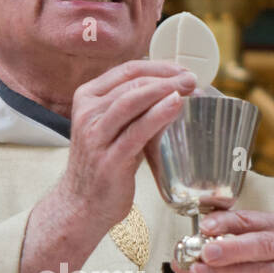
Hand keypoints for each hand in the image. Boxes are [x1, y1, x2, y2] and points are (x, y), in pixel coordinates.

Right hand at [53, 59, 196, 245]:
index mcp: (87, 98)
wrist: (82, 205)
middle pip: (132, 82)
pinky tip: (176, 106)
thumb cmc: (102, 166)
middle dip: (166, 76)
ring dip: (165, 90)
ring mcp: (96, 136)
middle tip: (192, 79)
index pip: (126, 70)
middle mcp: (87, 113)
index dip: (158, 66)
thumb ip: (133, 109)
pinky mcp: (109, 159)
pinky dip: (159, 115)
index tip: (182, 70)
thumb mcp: (112, 128)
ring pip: (132, 100)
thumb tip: (172, 90)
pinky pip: (137, 131)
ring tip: (189, 88)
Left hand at [172, 209, 273, 272]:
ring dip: (225, 271)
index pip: (249, 219)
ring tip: (202, 272)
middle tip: (206, 252)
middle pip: (261, 243)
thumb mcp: (224, 265)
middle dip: (230, 247)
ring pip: (258, 269)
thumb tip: (181, 258)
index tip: (205, 226)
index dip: (226, 221)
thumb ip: (205, 259)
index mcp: (272, 228)